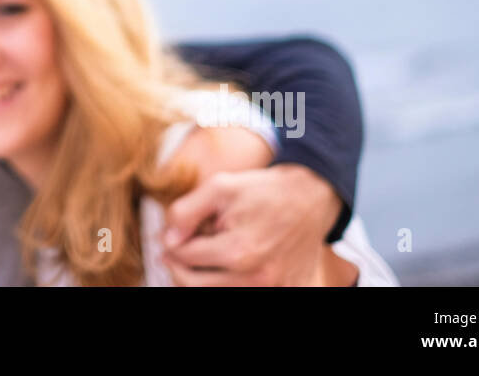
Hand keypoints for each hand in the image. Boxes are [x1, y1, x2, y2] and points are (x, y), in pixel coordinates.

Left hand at [161, 163, 341, 285]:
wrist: (311, 197)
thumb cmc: (264, 190)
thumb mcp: (220, 187)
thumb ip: (186, 211)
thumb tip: (168, 240)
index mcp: (238, 252)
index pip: (184, 257)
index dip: (171, 243)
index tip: (170, 235)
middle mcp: (256, 277)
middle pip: (194, 284)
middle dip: (178, 266)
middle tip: (175, 251)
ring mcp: (272, 288)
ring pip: (215, 292)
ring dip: (201, 276)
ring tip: (202, 254)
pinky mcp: (284, 290)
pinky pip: (242, 291)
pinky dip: (227, 280)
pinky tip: (226, 263)